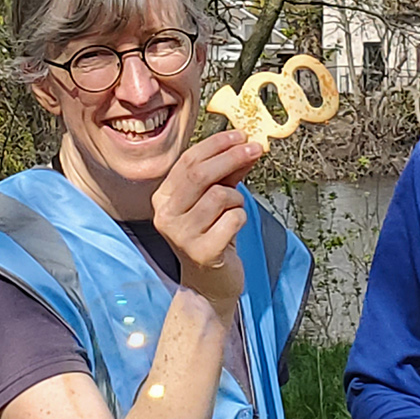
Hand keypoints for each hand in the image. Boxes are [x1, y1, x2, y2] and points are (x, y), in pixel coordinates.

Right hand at [152, 129, 261, 307]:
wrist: (209, 283)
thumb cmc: (212, 234)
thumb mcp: (216, 199)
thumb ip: (227, 172)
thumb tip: (247, 145)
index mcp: (163, 198)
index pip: (188, 161)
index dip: (217, 144)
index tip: (241, 135)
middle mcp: (166, 216)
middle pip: (200, 174)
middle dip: (232, 157)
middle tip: (255, 149)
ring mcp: (181, 236)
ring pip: (220, 196)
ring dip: (237, 198)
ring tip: (235, 209)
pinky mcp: (202, 252)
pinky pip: (233, 219)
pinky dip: (241, 218)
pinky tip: (234, 228)